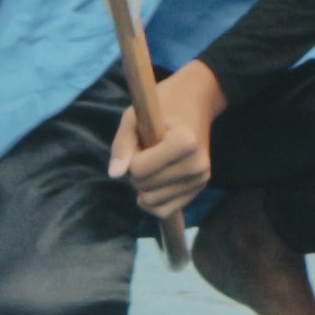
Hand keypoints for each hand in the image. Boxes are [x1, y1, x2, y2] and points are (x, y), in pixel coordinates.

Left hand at [105, 56, 226, 219]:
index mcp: (186, 142)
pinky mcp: (199, 190)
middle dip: (137, 173)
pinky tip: (157, 182)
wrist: (197, 103)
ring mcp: (201, 180)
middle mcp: (198, 165)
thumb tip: (114, 175)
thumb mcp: (134, 116)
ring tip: (155, 164)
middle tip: (148, 150)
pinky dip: (153, 201)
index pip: (139, 169)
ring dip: (144, 187)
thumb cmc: (163, 106)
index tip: (144, 139)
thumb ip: (122, 145)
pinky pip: (165, 211)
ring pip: (153, 203)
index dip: (132, 155)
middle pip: (145, 187)